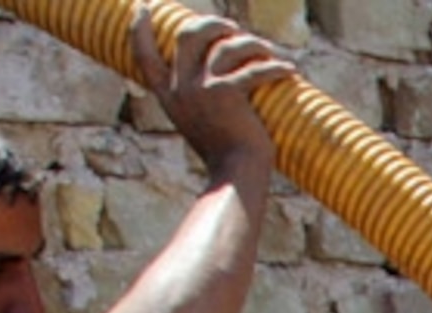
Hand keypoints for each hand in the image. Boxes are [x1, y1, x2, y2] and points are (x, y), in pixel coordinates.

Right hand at [133, 8, 291, 185]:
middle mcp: (180, 87)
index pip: (143, 54)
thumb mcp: (198, 123)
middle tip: (232, 28)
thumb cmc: (224, 155)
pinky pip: (255, 68)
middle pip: (188, 33)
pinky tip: (291, 70)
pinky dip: (277, 67)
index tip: (143, 8)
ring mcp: (201, 89)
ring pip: (225, 45)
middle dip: (212, 23)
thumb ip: (196, 97)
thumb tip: (215, 65)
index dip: (139, 28)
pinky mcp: (228, 93)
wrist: (236, 177)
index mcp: (167, 95)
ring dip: (251, 42)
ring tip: (268, 50)